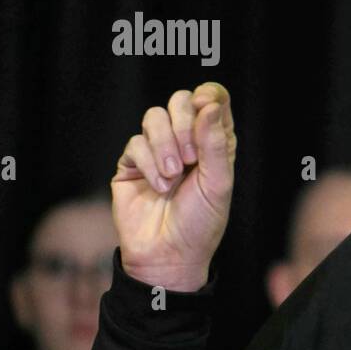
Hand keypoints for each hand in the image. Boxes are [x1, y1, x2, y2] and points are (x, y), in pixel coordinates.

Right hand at [111, 82, 236, 290]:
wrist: (169, 255)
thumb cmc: (201, 223)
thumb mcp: (218, 184)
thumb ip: (215, 144)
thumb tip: (209, 104)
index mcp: (214, 143)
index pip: (212, 100)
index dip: (209, 95)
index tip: (206, 104)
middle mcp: (186, 143)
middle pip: (181, 101)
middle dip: (184, 123)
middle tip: (190, 156)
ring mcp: (157, 151)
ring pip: (154, 117)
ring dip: (165, 143)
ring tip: (173, 175)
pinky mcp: (132, 164)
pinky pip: (135, 143)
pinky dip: (148, 162)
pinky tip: (159, 186)